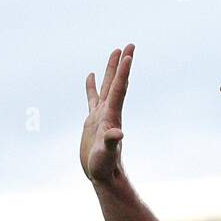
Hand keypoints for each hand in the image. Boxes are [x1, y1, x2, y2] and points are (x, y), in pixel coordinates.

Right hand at [80, 44, 133, 182]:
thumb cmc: (105, 166)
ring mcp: (101, 115)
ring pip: (106, 87)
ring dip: (110, 69)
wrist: (103, 175)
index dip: (123, 71)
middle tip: (129, 45)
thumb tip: (118, 134)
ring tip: (114, 51)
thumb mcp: (106, 154)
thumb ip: (111, 143)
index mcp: (111, 116)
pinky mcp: (92, 121)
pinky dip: (92, 86)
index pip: (118, 89)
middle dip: (122, 64)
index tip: (128, 53)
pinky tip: (91, 76)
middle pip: (116, 82)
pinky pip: (92, 98)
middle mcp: (109, 112)